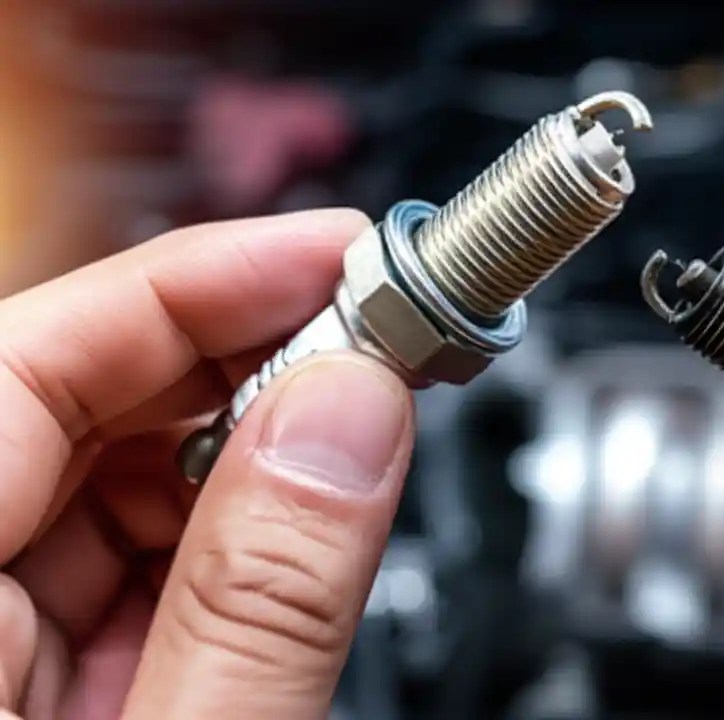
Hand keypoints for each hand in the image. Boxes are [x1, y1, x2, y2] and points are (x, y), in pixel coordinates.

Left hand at [0, 208, 415, 718]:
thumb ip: (263, 601)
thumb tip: (350, 413)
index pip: (25, 362)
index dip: (194, 283)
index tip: (335, 256)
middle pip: (71, 409)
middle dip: (243, 366)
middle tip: (379, 343)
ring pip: (106, 483)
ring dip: (249, 457)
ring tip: (358, 439)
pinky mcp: (18, 687)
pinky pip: (117, 568)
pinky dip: (223, 542)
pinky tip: (299, 535)